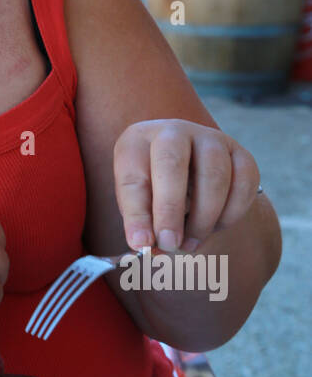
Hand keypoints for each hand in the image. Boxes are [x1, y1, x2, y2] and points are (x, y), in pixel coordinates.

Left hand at [113, 120, 260, 253]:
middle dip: (169, 209)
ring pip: (214, 176)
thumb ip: (141, 223)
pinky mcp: (241, 154)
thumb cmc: (155, 192)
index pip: (133, 176)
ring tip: (190, 243)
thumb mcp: (139, 204)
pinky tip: (215, 226)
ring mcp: (211, 139)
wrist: (192, 177)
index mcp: (137, 141)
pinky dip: (231, 214)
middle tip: (169, 243)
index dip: (137, 214)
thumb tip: (145, 244)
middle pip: (172, 164)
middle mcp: (174, 132)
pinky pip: (243, 184)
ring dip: (203, 218)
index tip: (141, 243)